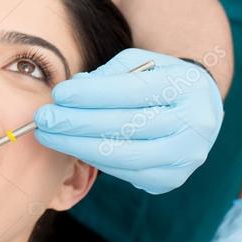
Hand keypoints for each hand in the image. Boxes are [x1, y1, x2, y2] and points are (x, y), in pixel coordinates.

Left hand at [33, 48, 222, 193]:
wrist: (196, 107)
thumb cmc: (159, 78)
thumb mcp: (140, 62)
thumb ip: (108, 74)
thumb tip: (71, 91)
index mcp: (188, 88)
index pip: (133, 92)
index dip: (92, 95)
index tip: (59, 94)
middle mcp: (193, 126)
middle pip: (125, 126)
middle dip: (77, 123)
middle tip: (44, 118)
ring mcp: (184, 158)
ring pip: (123, 155)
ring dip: (78, 146)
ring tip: (49, 134)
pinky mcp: (170, 179)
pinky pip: (124, 172)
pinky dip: (94, 159)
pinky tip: (71, 146)